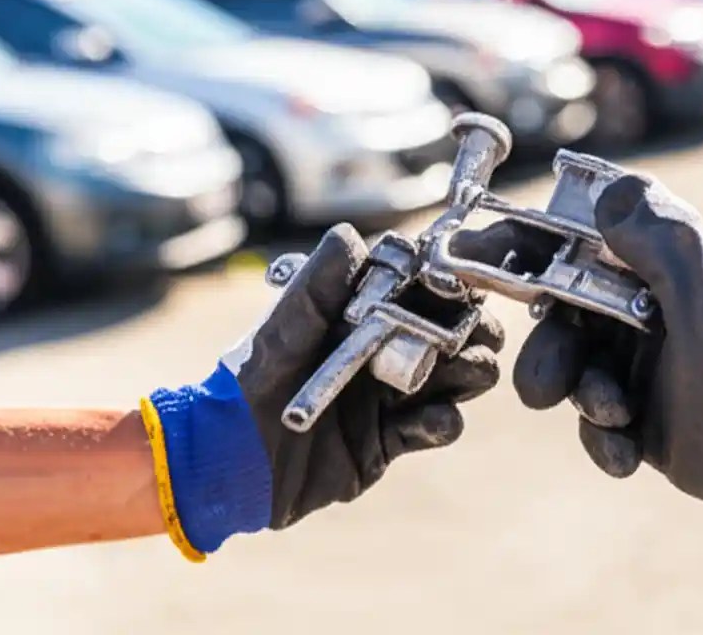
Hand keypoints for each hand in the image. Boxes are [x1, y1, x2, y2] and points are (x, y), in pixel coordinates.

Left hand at [142, 224, 504, 559]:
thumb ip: (315, 289)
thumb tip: (350, 235)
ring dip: (469, 371)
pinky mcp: (391, 442)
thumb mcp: (280, 335)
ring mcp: (390, 398)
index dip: (451, 284)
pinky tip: (430, 421)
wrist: (227, 466)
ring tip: (461, 373)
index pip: (423, 289)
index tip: (461, 285)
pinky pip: (438, 427)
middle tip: (473, 335)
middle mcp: (383, 352)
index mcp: (361, 317)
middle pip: (456, 332)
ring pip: (459, 377)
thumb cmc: (244, 390)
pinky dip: (443, 422)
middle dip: (474, 330)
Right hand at [503, 174, 702, 572]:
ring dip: (582, 397)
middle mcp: (644, 314)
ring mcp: (642, 368)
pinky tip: (628, 452)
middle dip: (548, 352)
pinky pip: (596, 428)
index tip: (485, 261)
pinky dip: (605, 442)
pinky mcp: (643, 422)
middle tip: (542, 387)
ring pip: (572, 374)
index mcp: (659, 270)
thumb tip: (611, 193)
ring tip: (613, 414)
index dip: (530, 249)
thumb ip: (659, 234)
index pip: (581, 244)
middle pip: (561, 319)